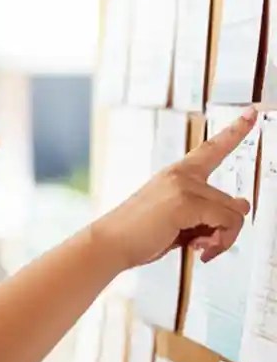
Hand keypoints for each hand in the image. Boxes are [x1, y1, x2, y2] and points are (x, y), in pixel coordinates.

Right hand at [90, 107, 256, 268]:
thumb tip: (242, 207)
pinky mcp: (186, 201)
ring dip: (223, 239)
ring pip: (234, 213)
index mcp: (176, 175)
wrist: (109, 243)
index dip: (235, 131)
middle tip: (205, 246)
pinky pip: (226, 221)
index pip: (211, 149)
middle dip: (226, 231)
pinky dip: (219, 240)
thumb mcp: (177, 220)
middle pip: (233, 203)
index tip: (251, 112)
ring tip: (200, 248)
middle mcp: (182, 175)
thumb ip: (206, 213)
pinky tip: (197, 248)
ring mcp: (183, 185)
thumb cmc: (139, 234)